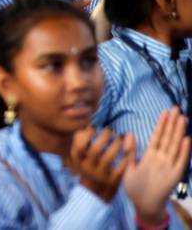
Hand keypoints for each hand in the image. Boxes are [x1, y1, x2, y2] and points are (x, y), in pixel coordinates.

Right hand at [68, 127, 132, 203]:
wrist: (95, 191)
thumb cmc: (89, 165)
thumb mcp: (80, 155)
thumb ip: (81, 139)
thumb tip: (87, 123)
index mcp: (77, 159)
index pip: (79, 145)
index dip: (87, 134)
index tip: (94, 127)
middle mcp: (87, 167)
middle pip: (95, 150)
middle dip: (104, 137)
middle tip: (110, 131)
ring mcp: (99, 175)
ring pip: (108, 158)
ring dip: (116, 145)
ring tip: (120, 139)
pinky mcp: (112, 181)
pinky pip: (120, 168)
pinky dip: (125, 159)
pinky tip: (128, 152)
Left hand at [123, 108, 191, 223]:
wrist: (143, 205)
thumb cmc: (135, 187)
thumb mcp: (128, 167)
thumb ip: (130, 151)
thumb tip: (128, 133)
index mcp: (150, 156)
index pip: (157, 136)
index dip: (161, 124)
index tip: (165, 112)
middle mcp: (161, 158)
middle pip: (167, 138)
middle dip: (171, 123)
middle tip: (176, 108)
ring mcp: (168, 166)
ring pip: (174, 146)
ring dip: (178, 132)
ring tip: (182, 118)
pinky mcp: (174, 175)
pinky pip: (180, 161)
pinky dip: (184, 151)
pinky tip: (187, 139)